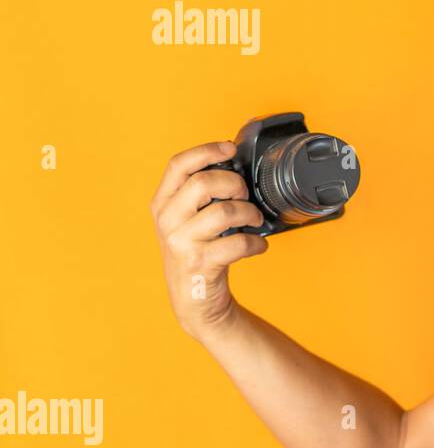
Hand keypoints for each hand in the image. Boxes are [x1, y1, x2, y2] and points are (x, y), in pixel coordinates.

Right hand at [151, 141, 268, 338]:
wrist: (193, 299)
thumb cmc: (197, 252)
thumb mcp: (188, 219)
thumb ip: (201, 194)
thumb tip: (234, 163)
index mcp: (163, 203)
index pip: (178, 164)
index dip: (206, 151)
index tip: (230, 148)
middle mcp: (167, 220)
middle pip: (203, 183)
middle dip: (235, 184)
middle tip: (245, 195)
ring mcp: (181, 242)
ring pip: (224, 211)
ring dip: (250, 212)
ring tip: (255, 220)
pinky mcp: (200, 262)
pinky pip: (238, 242)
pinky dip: (256, 243)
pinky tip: (257, 245)